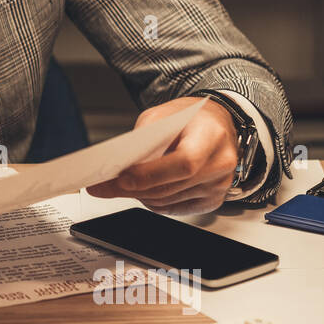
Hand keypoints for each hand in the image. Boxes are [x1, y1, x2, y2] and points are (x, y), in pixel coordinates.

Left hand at [85, 96, 239, 214]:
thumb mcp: (164, 114)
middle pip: (171, 187)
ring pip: (168, 201)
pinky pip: (174, 208)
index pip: (184, 163)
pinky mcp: (212, 201)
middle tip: (103, 187)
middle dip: (132, 189)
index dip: (151, 174)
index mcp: (211, 137)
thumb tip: (121, 162)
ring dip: (139, 196)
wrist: (216, 125)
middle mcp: (220, 164)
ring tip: (116, 187)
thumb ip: (145, 136)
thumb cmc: (191, 118)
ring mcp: (218, 186)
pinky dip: (153, 202)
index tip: (122, 178)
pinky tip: (140, 191)